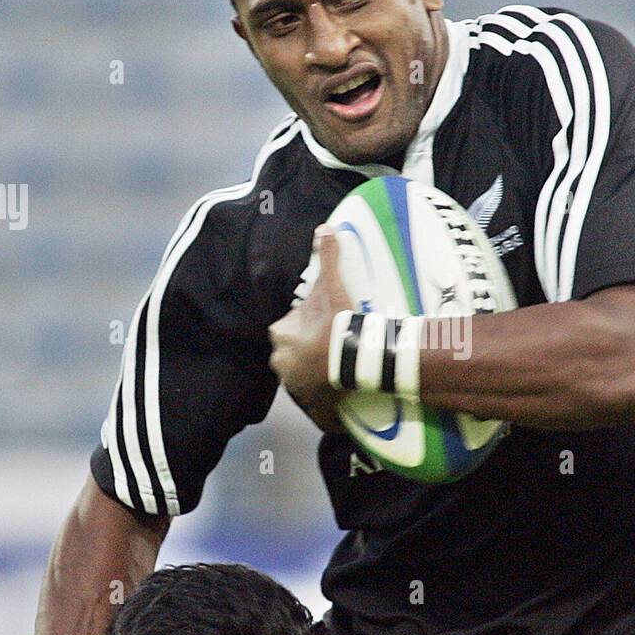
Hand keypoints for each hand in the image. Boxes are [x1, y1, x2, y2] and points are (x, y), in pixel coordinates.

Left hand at [268, 227, 352, 432]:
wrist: (354, 359)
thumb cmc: (337, 323)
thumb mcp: (331, 285)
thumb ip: (326, 256)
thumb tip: (324, 227)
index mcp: (281, 335)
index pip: (286, 329)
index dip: (304, 327)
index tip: (322, 327)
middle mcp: (281, 362)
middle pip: (292, 356)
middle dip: (307, 354)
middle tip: (332, 350)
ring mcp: (294, 387)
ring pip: (302, 379)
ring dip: (315, 377)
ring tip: (338, 372)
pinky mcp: (311, 406)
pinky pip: (315, 406)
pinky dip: (324, 405)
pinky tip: (338, 399)